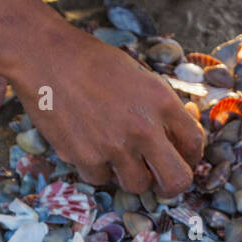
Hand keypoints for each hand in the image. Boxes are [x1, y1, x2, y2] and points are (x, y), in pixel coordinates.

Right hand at [11, 29, 204, 196]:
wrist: (46, 56)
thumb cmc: (94, 63)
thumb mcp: (141, 76)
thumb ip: (163, 108)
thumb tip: (180, 136)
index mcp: (163, 102)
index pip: (195, 145)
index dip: (191, 157)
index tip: (181, 158)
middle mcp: (143, 128)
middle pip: (177, 181)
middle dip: (171, 185)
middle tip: (160, 178)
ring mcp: (114, 146)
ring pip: (138, 186)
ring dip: (130, 174)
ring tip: (116, 152)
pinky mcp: (85, 157)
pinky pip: (101, 179)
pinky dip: (97, 168)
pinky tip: (89, 144)